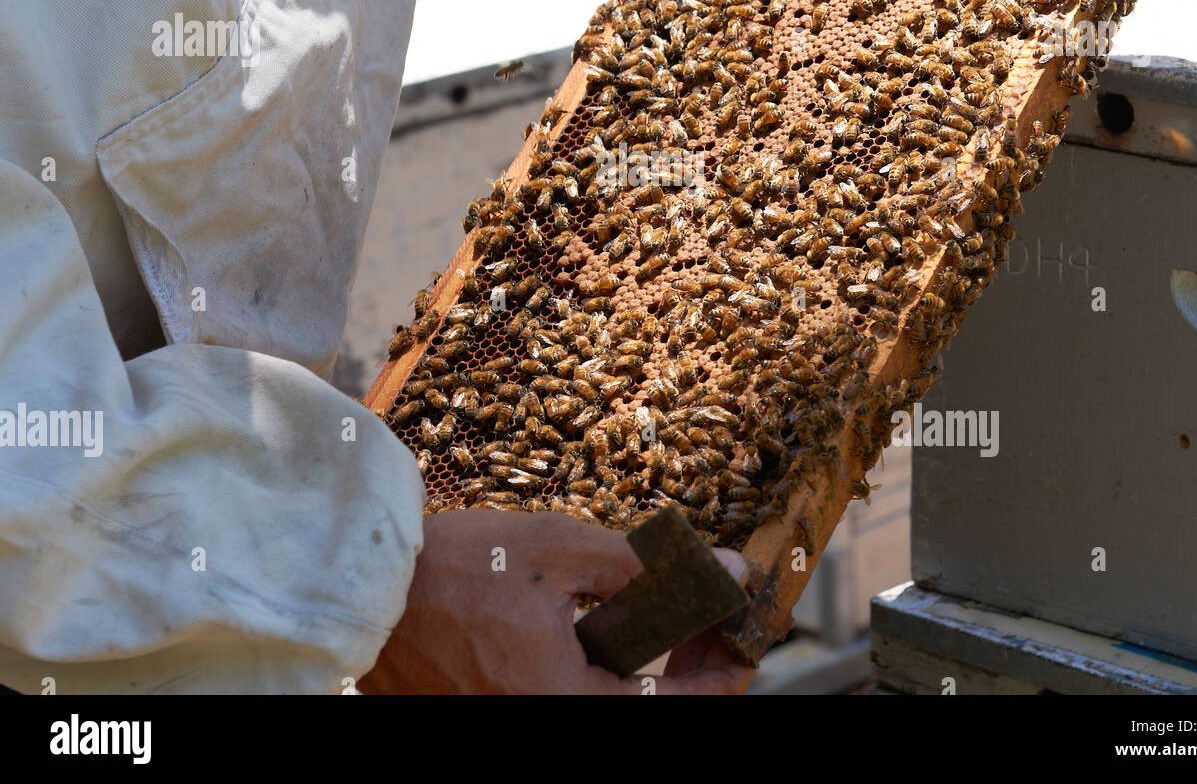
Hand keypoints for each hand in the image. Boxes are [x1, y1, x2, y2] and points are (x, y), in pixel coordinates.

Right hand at [359, 509, 754, 693]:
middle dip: (688, 668)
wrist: (365, 589)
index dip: (723, 674)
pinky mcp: (493, 714)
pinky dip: (602, 670)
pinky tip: (609, 625)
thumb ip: (649, 565)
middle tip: (712, 619)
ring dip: (646, 668)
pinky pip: (566, 698)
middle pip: (642, 711)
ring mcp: (514, 723)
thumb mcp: (562, 550)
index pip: (674, 708)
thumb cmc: (457, 566)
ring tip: (668, 615)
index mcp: (565, 704)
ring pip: (605, 704)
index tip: (749, 640)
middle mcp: (542, 726)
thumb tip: (727, 569)